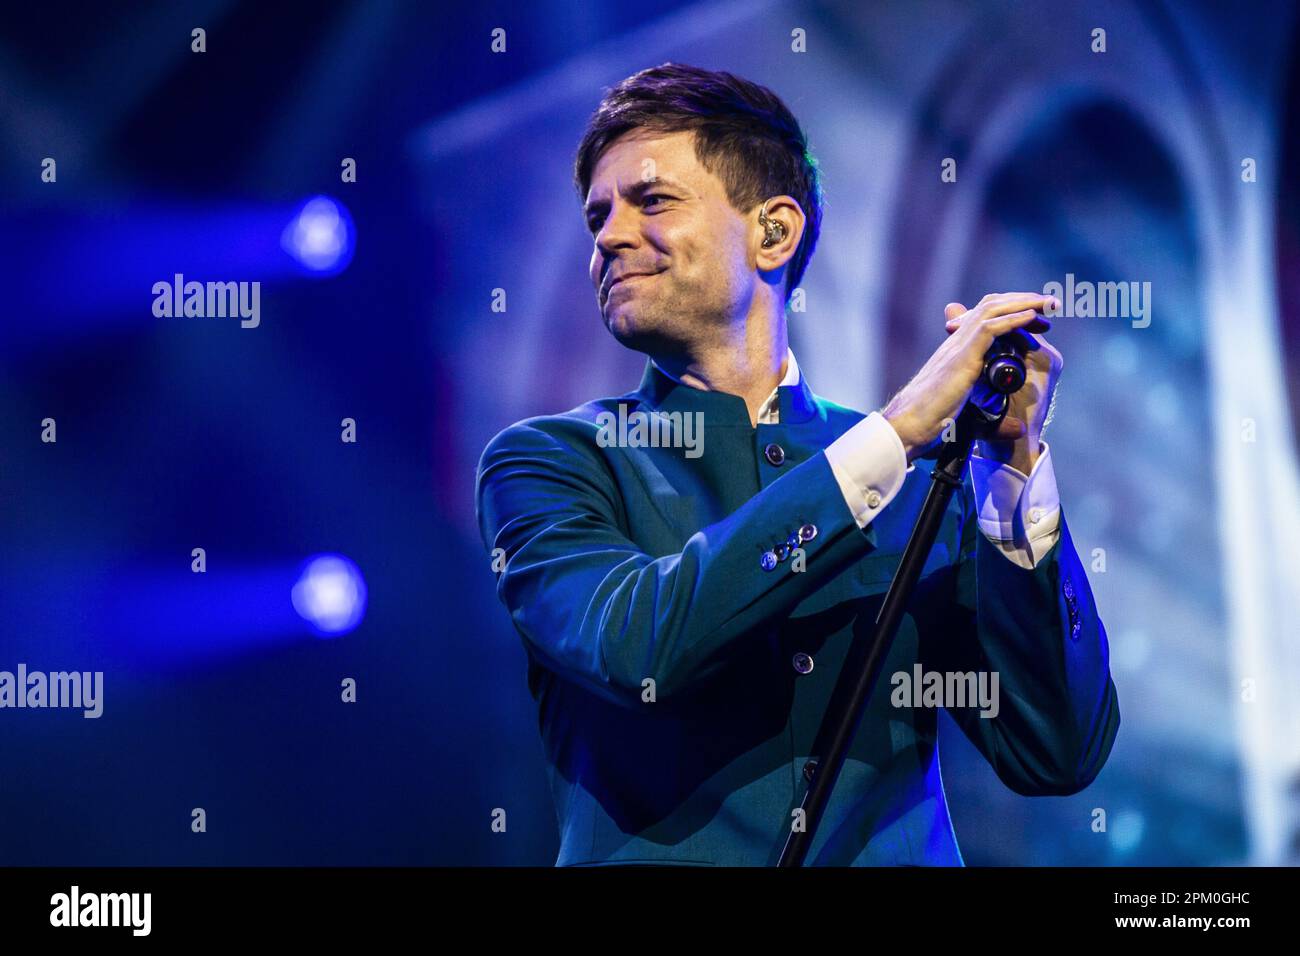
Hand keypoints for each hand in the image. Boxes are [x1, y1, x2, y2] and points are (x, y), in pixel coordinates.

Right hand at [882, 293, 1055, 462]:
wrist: (907, 427)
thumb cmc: (929, 423)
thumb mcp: (968, 416)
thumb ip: (993, 420)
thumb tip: (1019, 430)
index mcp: (956, 351)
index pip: (984, 318)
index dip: (1011, 312)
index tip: (1037, 320)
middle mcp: (956, 342)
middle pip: (991, 306)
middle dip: (1022, 301)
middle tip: (1049, 305)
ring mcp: (958, 347)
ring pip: (992, 310)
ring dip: (1024, 303)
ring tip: (1049, 304)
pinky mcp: (961, 358)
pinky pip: (991, 329)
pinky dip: (1014, 319)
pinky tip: (1033, 316)